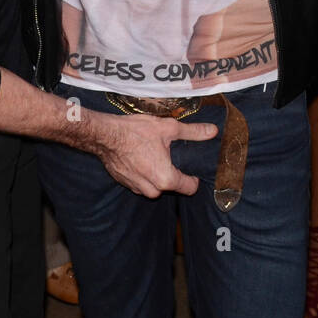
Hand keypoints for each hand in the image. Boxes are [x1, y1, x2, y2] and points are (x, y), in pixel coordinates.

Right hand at [91, 111, 218, 197]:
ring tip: (155, 154)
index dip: (194, 177)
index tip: (192, 166)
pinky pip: (142, 183)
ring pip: (156, 186)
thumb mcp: (169, 128)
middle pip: (172, 186)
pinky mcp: (126, 184)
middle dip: (174, 173)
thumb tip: (212, 131)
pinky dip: (145, 173)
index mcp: (166, 179)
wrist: (105, 136)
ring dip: (158, 173)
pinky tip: (142, 157)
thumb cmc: (136, 132)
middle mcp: (152, 189)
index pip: (189, 188)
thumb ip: (193, 132)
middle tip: (171, 155)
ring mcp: (137, 188)